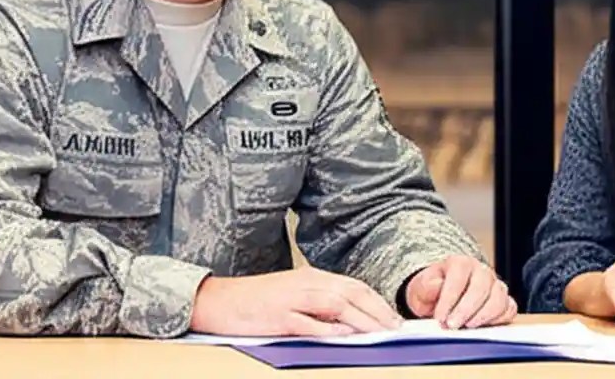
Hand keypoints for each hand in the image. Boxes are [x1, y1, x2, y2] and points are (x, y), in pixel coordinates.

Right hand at [190, 267, 401, 336]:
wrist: (219, 301)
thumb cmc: (257, 302)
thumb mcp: (294, 296)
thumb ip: (321, 305)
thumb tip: (350, 321)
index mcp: (313, 277)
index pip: (354, 286)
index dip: (377, 302)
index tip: (393, 317)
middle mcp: (307, 283)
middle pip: (351, 293)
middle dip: (377, 310)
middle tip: (395, 327)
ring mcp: (293, 298)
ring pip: (336, 305)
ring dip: (361, 319)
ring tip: (380, 333)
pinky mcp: (278, 315)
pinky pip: (307, 322)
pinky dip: (327, 329)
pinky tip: (344, 336)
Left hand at [404, 255, 516, 328]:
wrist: (440, 297)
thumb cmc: (432, 292)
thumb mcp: (421, 288)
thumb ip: (427, 286)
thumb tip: (437, 285)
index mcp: (460, 263)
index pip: (459, 276)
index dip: (450, 298)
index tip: (440, 317)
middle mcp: (481, 271)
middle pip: (481, 288)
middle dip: (466, 310)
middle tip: (452, 325)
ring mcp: (495, 285)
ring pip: (498, 298)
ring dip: (482, 316)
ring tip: (467, 326)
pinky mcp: (504, 301)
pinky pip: (509, 309)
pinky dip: (498, 319)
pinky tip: (483, 326)